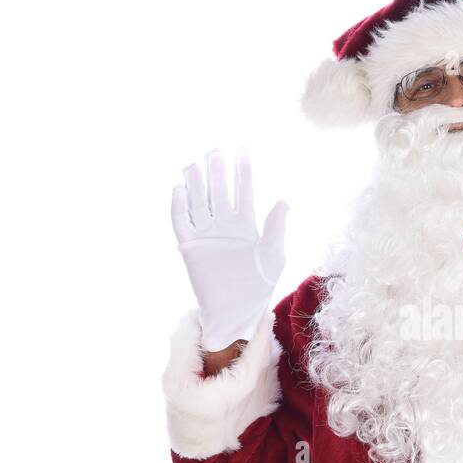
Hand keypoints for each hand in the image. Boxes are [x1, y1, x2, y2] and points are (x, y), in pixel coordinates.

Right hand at [171, 149, 288, 351]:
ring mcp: (206, 234)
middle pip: (218, 191)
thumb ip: (275, 229)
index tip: (242, 150)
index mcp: (245, 225)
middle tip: (214, 152)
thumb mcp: (273, 258)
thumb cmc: (258, 287)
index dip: (242, 171)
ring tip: (194, 165)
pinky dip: (178, 207)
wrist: (236, 312)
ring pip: (198, 202)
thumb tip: (283, 201)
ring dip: (195, 184)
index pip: (243, 191)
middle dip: (216, 172)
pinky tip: (179, 190)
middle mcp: (224, 225)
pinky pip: (181, 222)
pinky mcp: (190, 247)